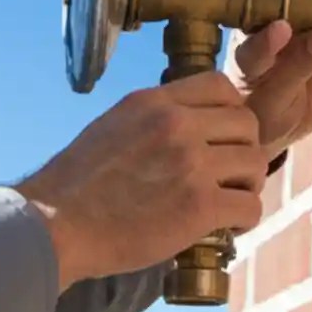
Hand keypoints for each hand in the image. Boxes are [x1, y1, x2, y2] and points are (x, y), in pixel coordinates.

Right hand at [15, 71, 268, 290]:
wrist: (55, 225)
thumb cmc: (77, 185)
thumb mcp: (113, 126)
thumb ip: (152, 120)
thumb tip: (186, 124)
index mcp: (153, 102)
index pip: (220, 85)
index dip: (231, 112)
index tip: (223, 137)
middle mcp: (176, 124)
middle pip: (247, 123)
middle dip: (244, 149)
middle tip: (229, 174)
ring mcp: (190, 163)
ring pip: (255, 162)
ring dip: (247, 185)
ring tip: (230, 201)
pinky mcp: (199, 205)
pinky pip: (250, 205)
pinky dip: (246, 218)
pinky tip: (228, 226)